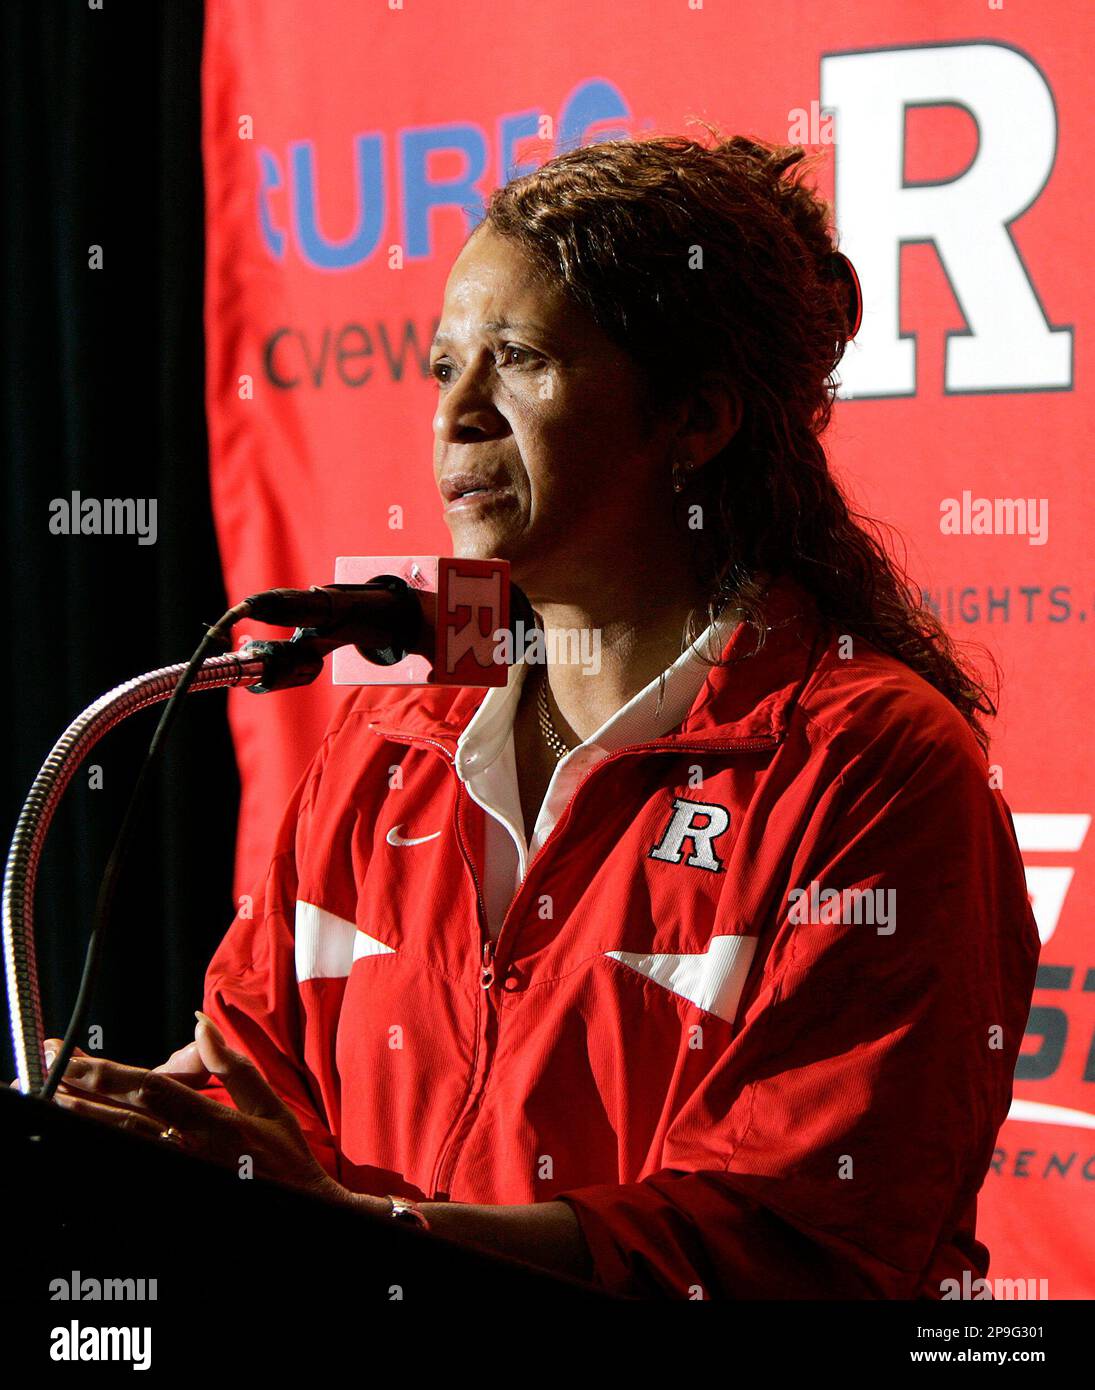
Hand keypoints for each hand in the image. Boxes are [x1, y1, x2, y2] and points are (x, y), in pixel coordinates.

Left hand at [40, 1013, 358, 1207]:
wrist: (300, 1209)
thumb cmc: (284, 1158)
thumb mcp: (268, 1104)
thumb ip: (232, 1064)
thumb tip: (201, 1021)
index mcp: (210, 1121)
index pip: (147, 1089)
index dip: (105, 1071)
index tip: (73, 1052)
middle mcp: (186, 1147)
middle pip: (120, 1114)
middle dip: (80, 1087)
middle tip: (45, 1065)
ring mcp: (176, 1169)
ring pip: (117, 1140)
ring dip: (81, 1116)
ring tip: (50, 1095)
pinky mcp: (172, 1185)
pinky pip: (129, 1163)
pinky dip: (103, 1144)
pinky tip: (83, 1130)